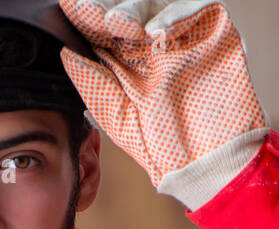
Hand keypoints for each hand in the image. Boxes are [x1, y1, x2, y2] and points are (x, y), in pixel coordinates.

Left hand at [58, 0, 267, 206]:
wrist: (205, 162)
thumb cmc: (162, 145)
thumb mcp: (114, 113)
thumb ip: (90, 79)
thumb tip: (64, 50)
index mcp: (127, 60)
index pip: (103, 28)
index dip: (87, 15)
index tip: (69, 7)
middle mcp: (152, 44)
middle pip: (129, 8)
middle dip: (108, 7)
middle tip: (89, 9)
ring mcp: (183, 35)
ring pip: (157, 3)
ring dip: (134, 8)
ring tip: (117, 21)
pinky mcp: (215, 32)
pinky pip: (196, 9)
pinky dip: (175, 15)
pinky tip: (155, 31)